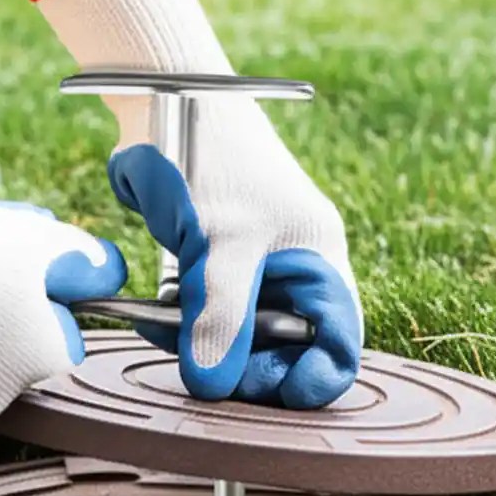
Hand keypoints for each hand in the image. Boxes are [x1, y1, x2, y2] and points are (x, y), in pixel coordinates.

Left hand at [106, 99, 361, 408]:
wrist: (160, 101)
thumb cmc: (210, 158)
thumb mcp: (222, 244)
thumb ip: (221, 317)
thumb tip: (212, 385)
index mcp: (318, 259)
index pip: (339, 342)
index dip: (313, 377)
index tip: (272, 393)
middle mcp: (291, 269)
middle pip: (286, 351)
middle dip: (249, 368)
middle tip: (206, 370)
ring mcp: (249, 268)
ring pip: (239, 338)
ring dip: (206, 350)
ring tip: (171, 338)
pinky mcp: (209, 266)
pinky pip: (203, 316)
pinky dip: (181, 328)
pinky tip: (156, 324)